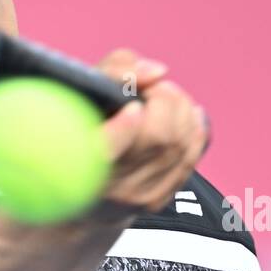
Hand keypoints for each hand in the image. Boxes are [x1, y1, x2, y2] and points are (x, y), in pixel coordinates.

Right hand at [79, 50, 209, 224]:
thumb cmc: (82, 118)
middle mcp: (105, 183)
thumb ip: (117, 69)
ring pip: (179, 145)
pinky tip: (188, 113)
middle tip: (156, 87)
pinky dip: (194, 129)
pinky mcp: (155, 200)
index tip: (133, 108)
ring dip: (181, 110)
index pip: (105, 150)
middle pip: (157, 139)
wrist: (77, 183)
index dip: (123, 130)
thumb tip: (157, 72)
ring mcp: (133, 196)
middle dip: (166, 101)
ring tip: (166, 97)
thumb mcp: (87, 85)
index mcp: (77, 154)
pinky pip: (189, 159)